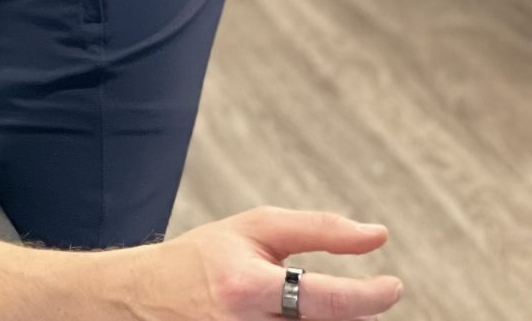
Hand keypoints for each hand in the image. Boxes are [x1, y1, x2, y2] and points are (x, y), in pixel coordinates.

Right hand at [139, 208, 401, 318]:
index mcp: (247, 287)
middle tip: (349, 302)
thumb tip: (378, 236)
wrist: (146, 295)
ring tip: (311, 309)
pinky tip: (299, 317)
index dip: (371, 296)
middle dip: (353, 316)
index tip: (392, 286)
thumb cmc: (205, 257)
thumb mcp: (254, 228)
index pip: (328, 301)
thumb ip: (319, 230)